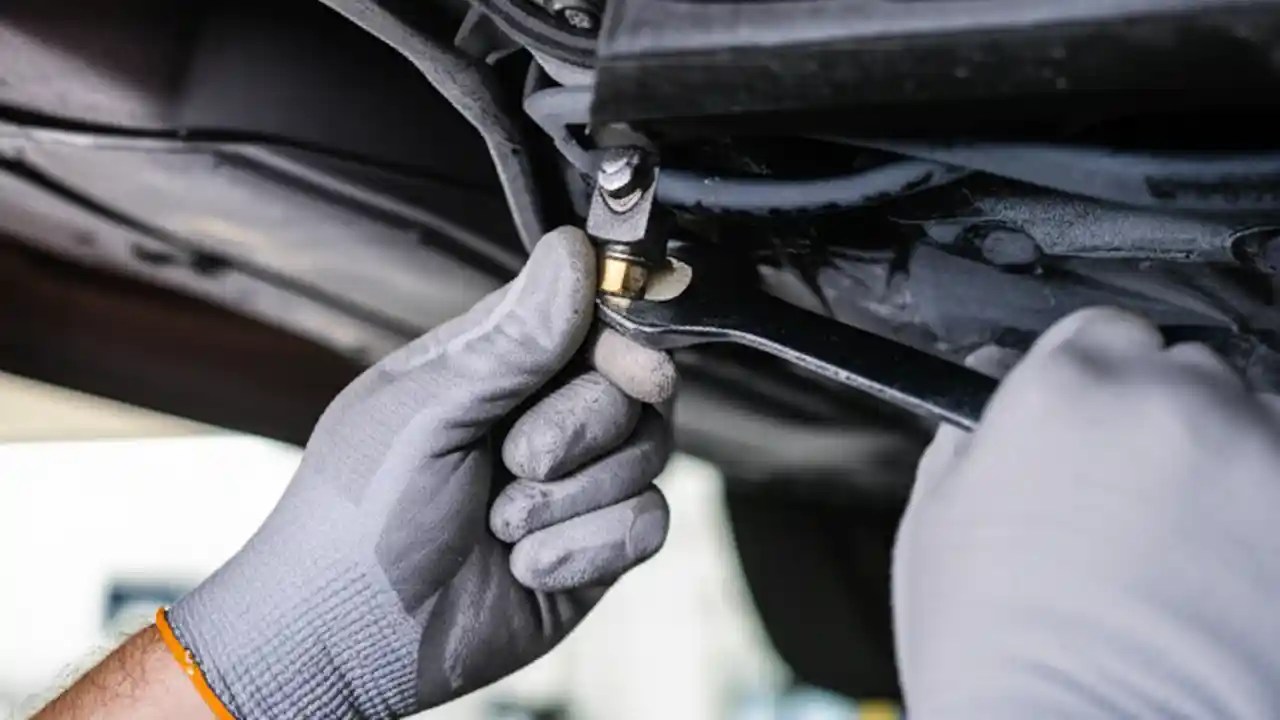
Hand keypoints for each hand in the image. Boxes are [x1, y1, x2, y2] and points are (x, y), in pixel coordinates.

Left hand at [167, 227, 676, 718]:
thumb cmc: (357, 520)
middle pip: (633, 391)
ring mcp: (574, 483)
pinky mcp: (595, 547)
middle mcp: (542, 417)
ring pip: (649, 457)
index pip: (591, 320)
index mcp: (495, 366)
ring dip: (571, 501)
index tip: (637, 368)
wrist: (353, 641)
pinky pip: (648, 523)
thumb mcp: (425, 414)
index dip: (623, 340)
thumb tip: (573, 252)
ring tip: (500, 526)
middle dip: (578, 434)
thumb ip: (511, 341)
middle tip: (514, 462)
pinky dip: (585, 550)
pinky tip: (525, 567)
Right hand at [894, 308, 1279, 718]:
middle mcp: (1167, 402)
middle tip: (1133, 499)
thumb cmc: (999, 655)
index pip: (1098, 329)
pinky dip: (1266, 512)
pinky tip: (1228, 572)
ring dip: (1225, 463)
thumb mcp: (936, 527)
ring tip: (1187, 546)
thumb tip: (986, 404)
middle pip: (1183, 371)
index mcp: (1062, 389)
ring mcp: (1256, 456)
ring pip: (1253, 424)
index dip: (1094, 378)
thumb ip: (968, 442)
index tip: (1096, 418)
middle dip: (1160, 421)